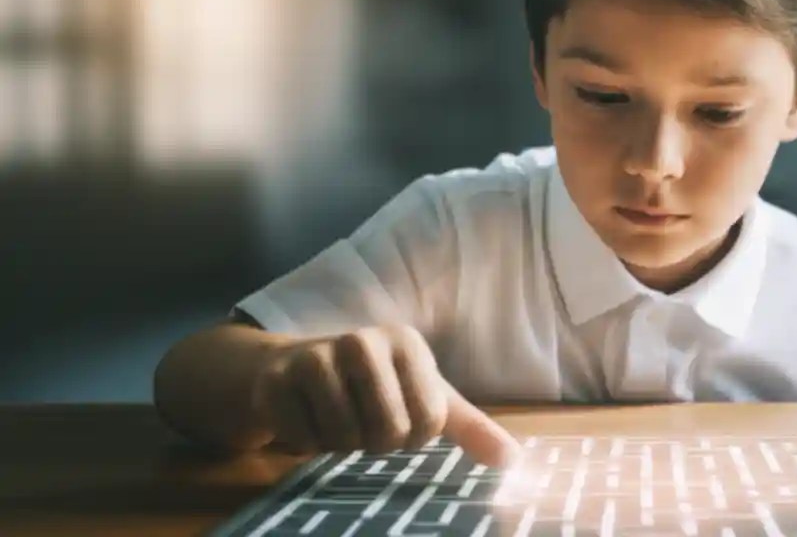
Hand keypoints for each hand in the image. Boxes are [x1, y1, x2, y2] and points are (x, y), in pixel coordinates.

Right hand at [251, 324, 519, 464]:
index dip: (413, 436)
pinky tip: (307, 417)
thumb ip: (471, 428)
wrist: (296, 367)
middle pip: (387, 433)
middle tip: (365, 421)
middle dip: (377, 443)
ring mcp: (316, 356)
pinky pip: (304, 441)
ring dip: (341, 445)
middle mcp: (362, 340)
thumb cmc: (374, 385)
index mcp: (406, 343)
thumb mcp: (426, 398)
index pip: (427, 422)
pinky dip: (307, 443)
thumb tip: (512, 460)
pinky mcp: (278, 379)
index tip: (399, 417)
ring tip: (337, 417)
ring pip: (344, 440)